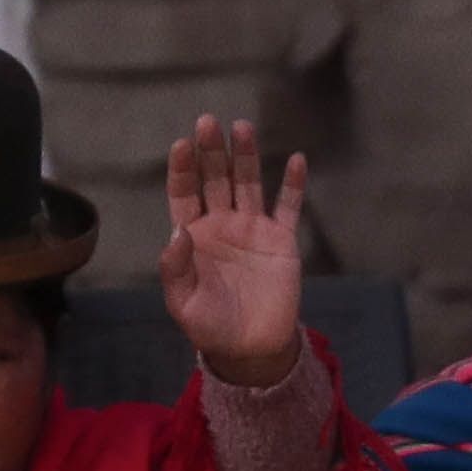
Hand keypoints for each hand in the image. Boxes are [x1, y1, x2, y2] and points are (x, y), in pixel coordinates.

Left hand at [162, 117, 309, 389]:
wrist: (251, 348)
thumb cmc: (210, 326)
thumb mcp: (183, 303)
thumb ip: (175, 269)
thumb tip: (177, 231)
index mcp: (193, 235)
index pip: (184, 193)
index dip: (183, 169)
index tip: (182, 145)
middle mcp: (222, 223)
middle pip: (215, 178)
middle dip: (212, 151)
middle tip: (209, 122)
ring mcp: (253, 229)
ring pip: (248, 184)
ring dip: (246, 156)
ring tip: (243, 127)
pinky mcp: (281, 241)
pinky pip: (288, 207)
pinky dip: (293, 185)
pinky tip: (296, 160)